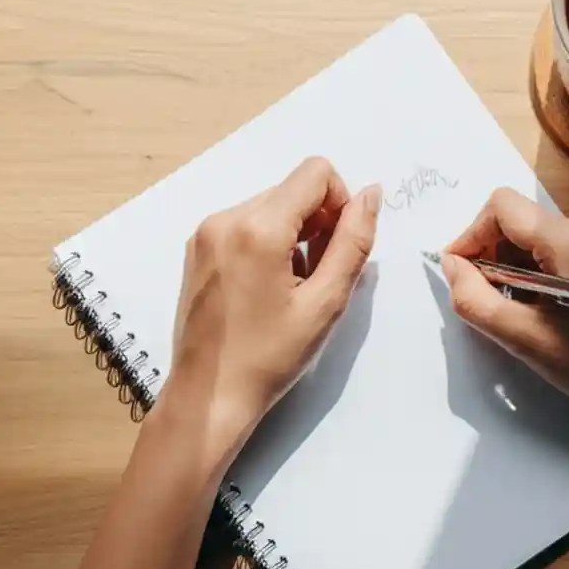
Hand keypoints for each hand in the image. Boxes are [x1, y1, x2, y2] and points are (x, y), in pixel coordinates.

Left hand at [153, 157, 380, 464]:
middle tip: (320, 276)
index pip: (315, 173)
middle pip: (292, 189)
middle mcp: (225, 218)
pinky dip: (269, 243)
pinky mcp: (198, 248)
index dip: (341, 203)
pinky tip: (269, 288)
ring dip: (295, 235)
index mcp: (257, 228)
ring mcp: (206, 232)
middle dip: (318, 222)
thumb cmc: (270, 357)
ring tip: (294, 288)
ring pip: (271, 206)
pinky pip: (246, 224)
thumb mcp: (325, 302)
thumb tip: (370, 194)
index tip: (338, 249)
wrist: (208, 395)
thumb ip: (353, 241)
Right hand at [442, 188, 568, 425]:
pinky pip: (559, 243)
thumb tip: (452, 265)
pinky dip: (538, 266)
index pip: (503, 207)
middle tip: (487, 295)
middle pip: (520, 219)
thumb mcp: (522, 338)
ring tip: (516, 304)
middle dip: (493, 252)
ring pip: (537, 232)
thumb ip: (475, 299)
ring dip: (515, 262)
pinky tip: (540, 302)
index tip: (461, 272)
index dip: (472, 235)